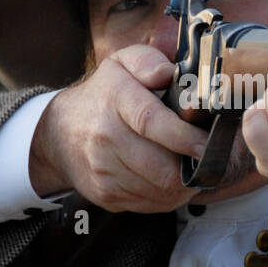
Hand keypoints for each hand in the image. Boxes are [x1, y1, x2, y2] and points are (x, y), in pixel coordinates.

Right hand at [29, 44, 208, 212]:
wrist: (61, 132)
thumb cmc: (105, 95)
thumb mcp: (123, 64)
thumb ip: (150, 62)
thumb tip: (168, 73)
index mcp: (115, 99)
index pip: (151, 121)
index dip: (184, 137)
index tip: (207, 145)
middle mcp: (105, 137)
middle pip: (160, 167)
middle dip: (191, 167)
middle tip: (206, 159)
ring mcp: (103, 170)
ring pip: (159, 190)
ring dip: (182, 184)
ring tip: (189, 167)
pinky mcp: (105, 194)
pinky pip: (150, 204)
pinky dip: (167, 196)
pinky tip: (169, 179)